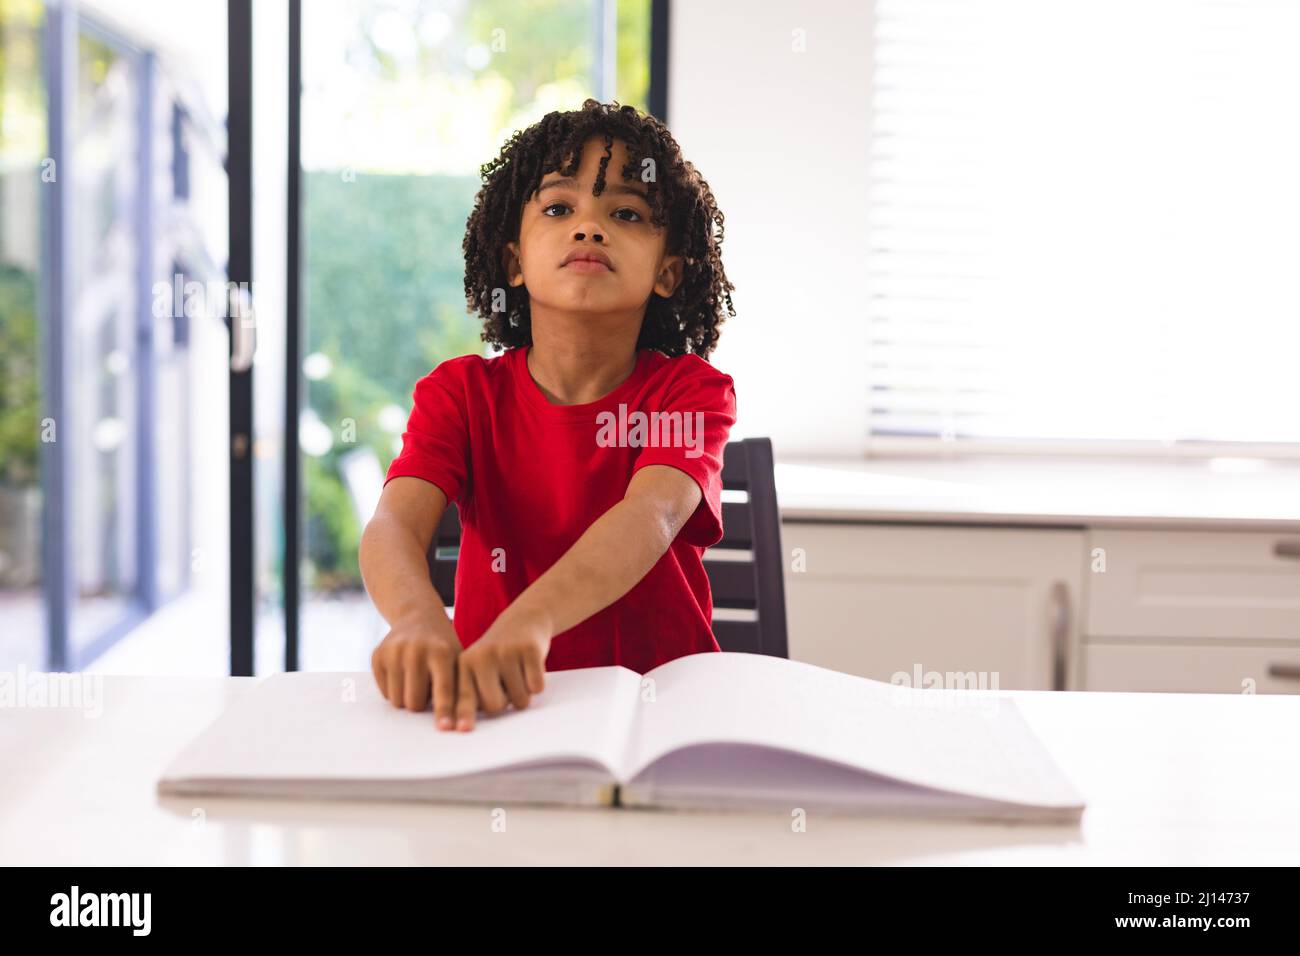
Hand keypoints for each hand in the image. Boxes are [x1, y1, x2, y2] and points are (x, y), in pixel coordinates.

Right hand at [371, 611, 462, 729]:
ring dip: (408, 698)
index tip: (445, 728)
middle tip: (428, 690)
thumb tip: (458, 726)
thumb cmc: (444, 647)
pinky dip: (395, 690)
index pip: (443, 690)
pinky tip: (404, 673)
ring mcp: (393, 652)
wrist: (418, 617)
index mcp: (441, 652)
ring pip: (397, 701)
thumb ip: (459, 689)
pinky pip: (385, 693)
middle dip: (421, 704)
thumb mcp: (458, 660)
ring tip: (418, 681)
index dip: (444, 711)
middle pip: (414, 702)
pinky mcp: (377, 656)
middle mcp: (415, 650)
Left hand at [453, 607, 550, 730]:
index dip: (463, 715)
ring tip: (518, 673)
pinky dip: (537, 684)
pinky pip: (536, 687)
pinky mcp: (529, 650)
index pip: (464, 697)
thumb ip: (471, 695)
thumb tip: (464, 727)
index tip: (463, 730)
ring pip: (518, 700)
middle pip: (494, 705)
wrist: (524, 620)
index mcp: (465, 664)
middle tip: (505, 684)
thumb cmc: (498, 656)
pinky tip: (531, 667)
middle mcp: (482, 657)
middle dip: (504, 703)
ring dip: (523, 694)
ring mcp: (506, 652)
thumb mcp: (478, 669)